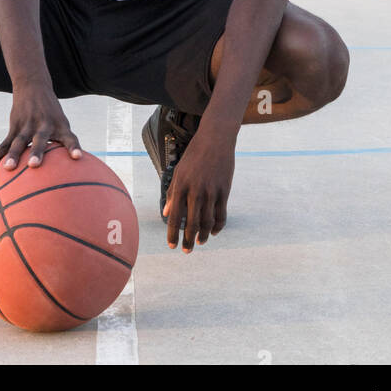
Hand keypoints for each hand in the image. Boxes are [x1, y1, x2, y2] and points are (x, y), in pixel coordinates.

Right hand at [0, 80, 81, 171]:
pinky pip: (4, 143)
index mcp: (60, 125)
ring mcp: (28, 125)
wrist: (34, 85)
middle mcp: (44, 125)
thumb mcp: (61, 123)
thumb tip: (69, 173)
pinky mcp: (15, 126)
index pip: (70, 137)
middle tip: (34, 165)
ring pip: (19, 141)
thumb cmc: (52, 114)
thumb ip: (64, 145)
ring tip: (9, 168)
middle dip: (38, 151)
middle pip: (41, 139)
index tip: (77, 157)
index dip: (73, 147)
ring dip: (14, 154)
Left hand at [163, 127, 234, 251]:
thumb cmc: (194, 155)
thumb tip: (166, 213)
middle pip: (191, 223)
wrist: (215, 139)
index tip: (172, 246)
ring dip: (202, 236)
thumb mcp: (179, 171)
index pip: (174, 217)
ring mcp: (211, 192)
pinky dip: (217, 227)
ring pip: (207, 223)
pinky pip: (221, 215)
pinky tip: (213, 232)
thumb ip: (172, 193)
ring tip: (199, 243)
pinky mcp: (224, 191)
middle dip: (187, 240)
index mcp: (181, 185)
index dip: (172, 234)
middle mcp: (195, 191)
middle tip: (186, 251)